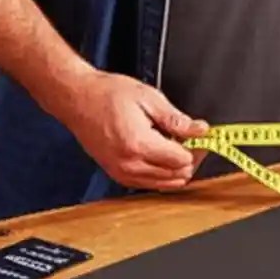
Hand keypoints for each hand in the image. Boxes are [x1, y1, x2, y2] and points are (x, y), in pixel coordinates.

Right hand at [56, 69, 209, 190]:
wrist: (77, 99)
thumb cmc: (107, 94)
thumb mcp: (149, 98)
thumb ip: (177, 119)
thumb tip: (200, 130)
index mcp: (139, 145)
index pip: (182, 161)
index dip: (197, 148)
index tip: (202, 136)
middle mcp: (130, 165)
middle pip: (176, 177)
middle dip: (190, 159)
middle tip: (193, 139)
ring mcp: (122, 173)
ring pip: (164, 184)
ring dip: (176, 168)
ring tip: (176, 144)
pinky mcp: (117, 174)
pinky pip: (148, 183)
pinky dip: (160, 173)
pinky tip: (161, 153)